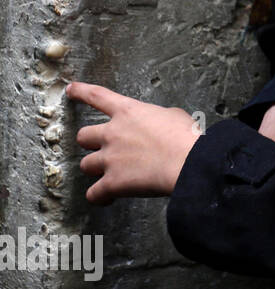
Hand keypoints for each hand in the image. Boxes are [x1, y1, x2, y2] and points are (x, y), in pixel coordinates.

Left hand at [67, 82, 202, 203]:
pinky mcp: (113, 183)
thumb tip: (158, 125)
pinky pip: (94, 194)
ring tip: (109, 175)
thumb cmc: (187, 138)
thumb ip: (157, 117)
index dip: (81, 91)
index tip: (72, 89)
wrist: (189, 162)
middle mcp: (112, 134)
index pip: (97, 96)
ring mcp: (110, 159)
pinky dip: (100, 197)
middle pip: (84, 137)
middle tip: (105, 149)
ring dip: (97, 170)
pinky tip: (107, 198)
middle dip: (92, 144)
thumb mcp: (174, 115)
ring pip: (86, 165)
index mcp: (128, 112)